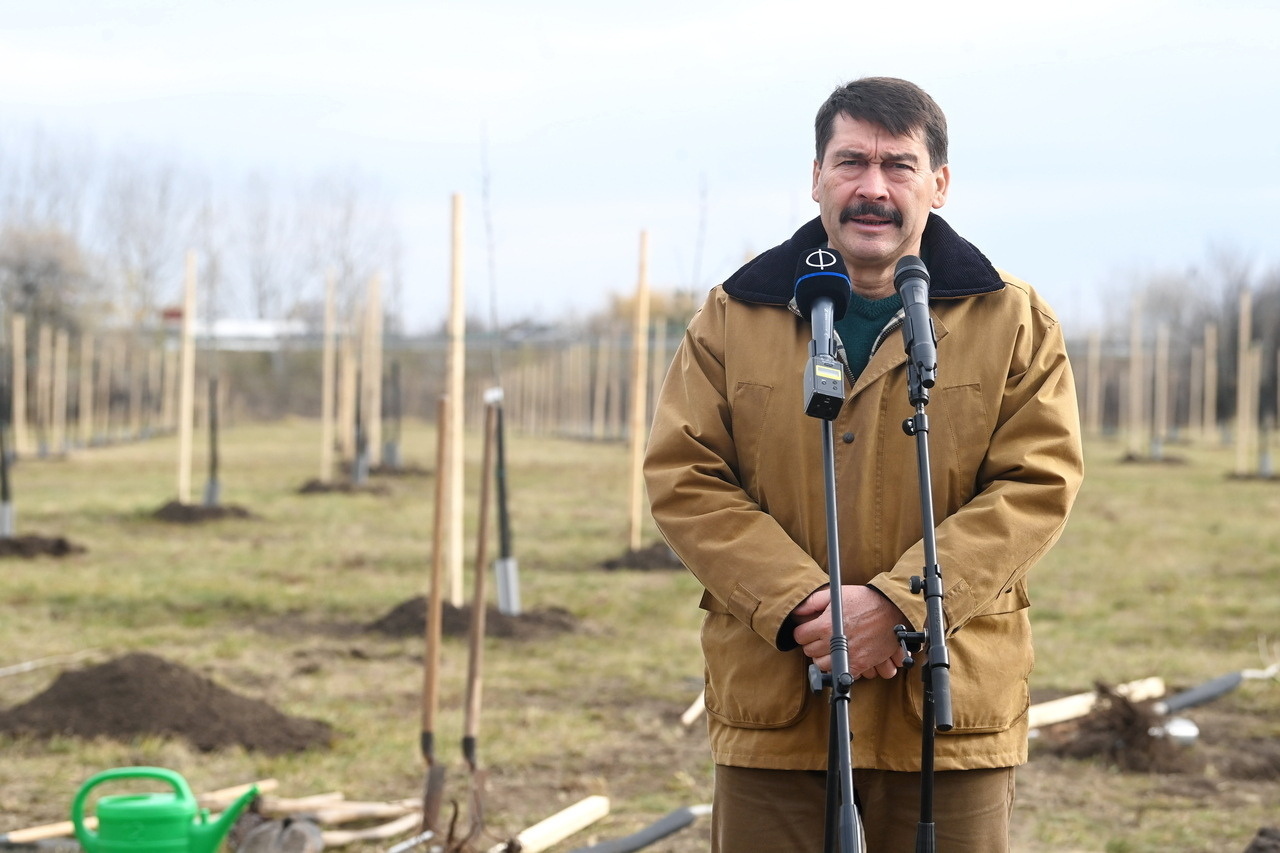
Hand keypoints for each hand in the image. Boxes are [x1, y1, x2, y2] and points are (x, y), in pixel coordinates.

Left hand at [791, 585, 907, 677]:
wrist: (893, 610)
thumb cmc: (865, 600)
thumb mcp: (837, 594)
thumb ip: (813, 602)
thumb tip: (796, 611)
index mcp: (825, 626)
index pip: (800, 636)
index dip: (803, 632)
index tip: (809, 630)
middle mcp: (834, 643)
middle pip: (809, 653)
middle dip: (813, 645)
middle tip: (821, 638)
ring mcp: (847, 656)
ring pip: (822, 666)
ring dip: (824, 658)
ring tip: (831, 648)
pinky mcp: (860, 665)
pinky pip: (840, 674)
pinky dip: (839, 668)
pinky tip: (843, 657)